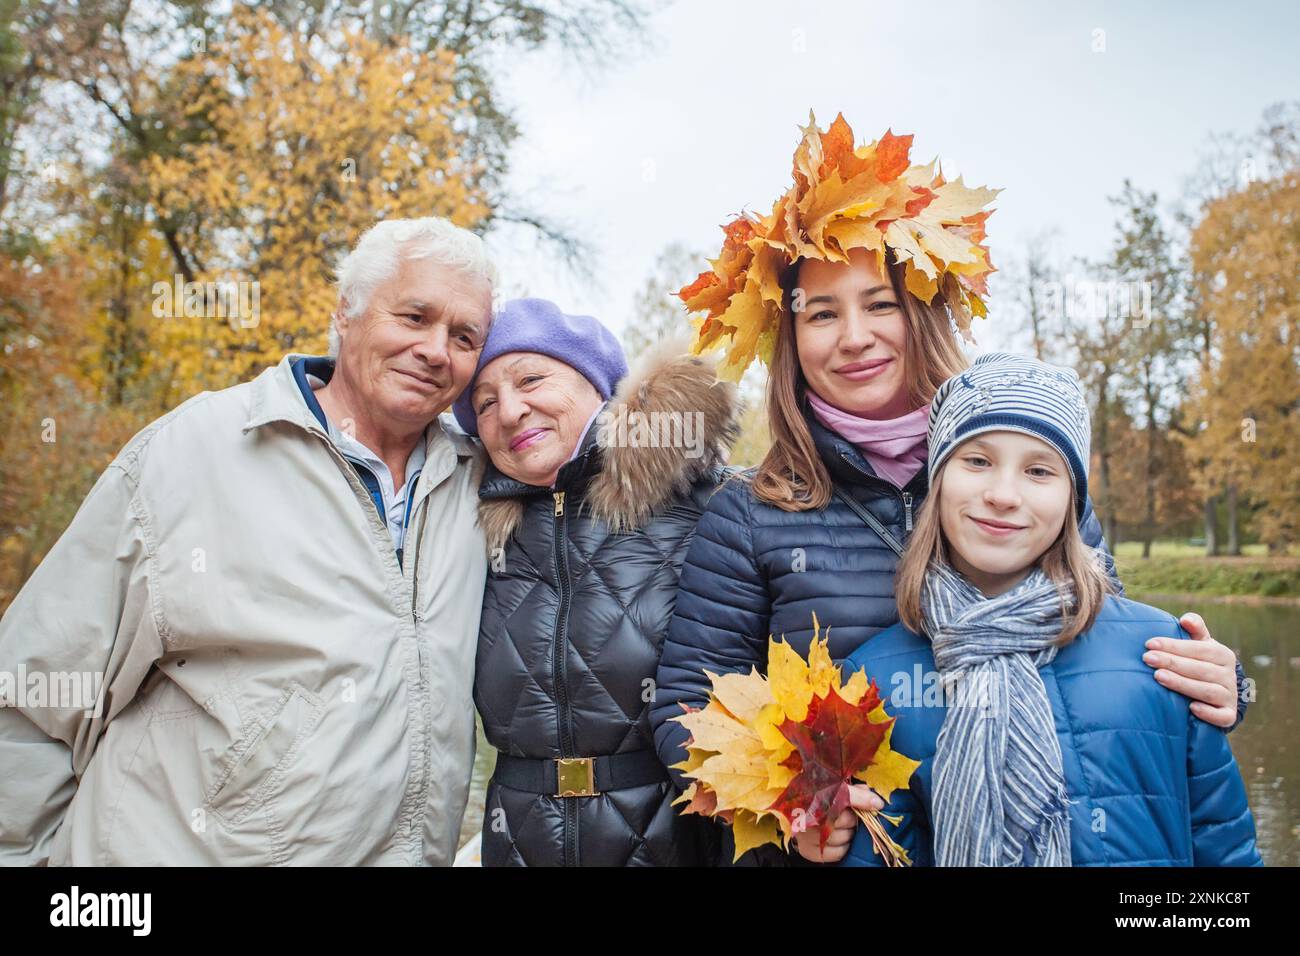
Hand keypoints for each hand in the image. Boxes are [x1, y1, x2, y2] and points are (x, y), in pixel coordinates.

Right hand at [793, 784, 882, 863]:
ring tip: (841, 828)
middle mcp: (808, 814)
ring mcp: (807, 835)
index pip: (843, 797)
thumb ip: (855, 793)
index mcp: (814, 794)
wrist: (795, 812)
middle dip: (852, 819)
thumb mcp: (834, 790)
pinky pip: (836, 853)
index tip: (877, 804)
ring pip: (843, 838)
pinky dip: (842, 848)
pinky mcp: (808, 850)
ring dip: (848, 834)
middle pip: (846, 820)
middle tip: (849, 816)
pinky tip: (837, 840)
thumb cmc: (818, 798)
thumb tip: (877, 803)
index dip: (861, 801)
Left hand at [1144, 612, 1237, 728]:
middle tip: (1147, 659)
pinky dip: (1209, 713)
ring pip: (1208, 691)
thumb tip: (1186, 619)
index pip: (1198, 649)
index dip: (1173, 646)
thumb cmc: (1200, 663)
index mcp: (1222, 655)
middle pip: (1200, 669)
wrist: (1218, 693)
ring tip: (1158, 677)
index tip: (1149, 644)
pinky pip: (1223, 717)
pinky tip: (1191, 708)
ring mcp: (1230, 696)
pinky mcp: (1228, 715)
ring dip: (1183, 684)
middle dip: (1172, 663)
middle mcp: (1229, 675)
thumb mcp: (1201, 644)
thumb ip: (1195, 629)